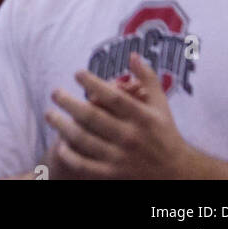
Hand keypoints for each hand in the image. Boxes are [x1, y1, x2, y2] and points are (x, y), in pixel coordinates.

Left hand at [45, 53, 190, 179]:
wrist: (177, 174)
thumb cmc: (166, 133)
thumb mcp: (161, 104)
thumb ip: (147, 78)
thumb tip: (133, 54)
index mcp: (142, 117)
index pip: (114, 97)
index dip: (94, 83)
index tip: (77, 73)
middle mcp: (130, 137)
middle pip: (94, 118)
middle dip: (70, 103)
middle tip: (54, 92)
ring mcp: (121, 158)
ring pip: (86, 141)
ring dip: (64, 127)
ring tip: (50, 114)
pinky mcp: (115, 174)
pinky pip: (87, 166)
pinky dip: (72, 156)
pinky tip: (60, 145)